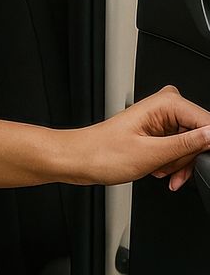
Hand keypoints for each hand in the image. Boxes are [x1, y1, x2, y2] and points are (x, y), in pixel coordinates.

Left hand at [68, 85, 209, 189]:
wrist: (79, 158)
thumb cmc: (102, 153)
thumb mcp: (151, 153)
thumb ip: (187, 144)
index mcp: (165, 103)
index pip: (207, 122)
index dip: (207, 146)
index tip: (204, 163)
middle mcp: (163, 107)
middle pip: (201, 135)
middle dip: (187, 158)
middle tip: (167, 169)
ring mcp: (160, 119)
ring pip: (191, 145)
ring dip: (178, 164)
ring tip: (159, 170)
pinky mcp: (157, 131)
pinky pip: (179, 149)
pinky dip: (172, 164)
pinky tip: (160, 171)